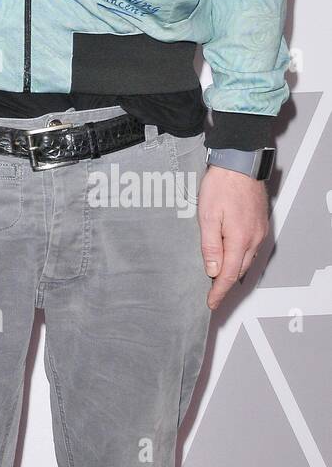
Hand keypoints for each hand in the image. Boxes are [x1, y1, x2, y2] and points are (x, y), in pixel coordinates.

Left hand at [198, 166, 268, 309]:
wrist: (240, 164)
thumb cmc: (222, 185)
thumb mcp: (207, 215)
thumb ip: (210, 245)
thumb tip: (213, 269)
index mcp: (239, 239)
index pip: (228, 275)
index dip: (219, 292)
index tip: (211, 302)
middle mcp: (253, 238)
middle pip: (238, 270)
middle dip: (225, 284)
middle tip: (212, 293)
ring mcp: (259, 231)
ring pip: (246, 260)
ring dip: (233, 270)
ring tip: (219, 278)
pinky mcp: (260, 224)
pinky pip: (250, 248)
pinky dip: (239, 257)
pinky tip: (231, 256)